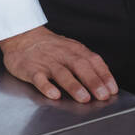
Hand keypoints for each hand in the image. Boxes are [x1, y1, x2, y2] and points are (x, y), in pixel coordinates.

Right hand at [0, 25, 117, 102]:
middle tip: (103, 96)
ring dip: (74, 86)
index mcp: (75, 50)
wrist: (22, 36)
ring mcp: (46, 62)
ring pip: (62, 73)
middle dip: (93, 82)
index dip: (104, 75)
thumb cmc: (50, 47)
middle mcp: (62, 55)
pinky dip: (47, 86)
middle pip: (80, 66)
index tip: (112, 89)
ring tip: (84, 97)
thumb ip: (86, 63)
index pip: (93, 61)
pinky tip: (54, 94)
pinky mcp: (31, 69)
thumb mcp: (71, 49)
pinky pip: (39, 78)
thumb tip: (104, 82)